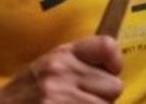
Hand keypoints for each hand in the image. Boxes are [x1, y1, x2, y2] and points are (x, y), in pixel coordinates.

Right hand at [0, 36, 122, 102]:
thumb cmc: (29, 92)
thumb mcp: (52, 65)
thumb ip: (81, 61)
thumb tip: (115, 68)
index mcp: (62, 54)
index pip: (108, 46)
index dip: (114, 64)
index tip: (106, 75)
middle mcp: (61, 71)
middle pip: (114, 87)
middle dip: (103, 98)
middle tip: (80, 101)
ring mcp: (58, 97)